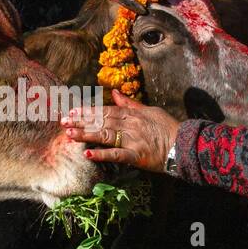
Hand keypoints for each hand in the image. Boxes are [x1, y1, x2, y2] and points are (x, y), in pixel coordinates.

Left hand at [61, 90, 180, 172]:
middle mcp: (130, 125)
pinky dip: (102, 154)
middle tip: (63, 122)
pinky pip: (117, 155)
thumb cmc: (168, 128)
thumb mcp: (150, 110)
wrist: (184, 145)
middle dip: (81, 121)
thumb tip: (115, 92)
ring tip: (69, 134)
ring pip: (105, 135)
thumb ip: (130, 103)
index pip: (105, 110)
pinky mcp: (137, 156)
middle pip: (101, 121)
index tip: (72, 111)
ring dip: (86, 135)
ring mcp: (133, 140)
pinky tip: (88, 154)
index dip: (87, 111)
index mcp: (133, 114)